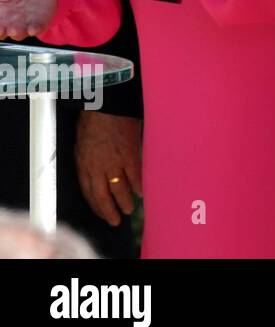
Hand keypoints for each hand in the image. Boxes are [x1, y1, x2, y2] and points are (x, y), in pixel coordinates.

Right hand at [0, 0, 56, 39]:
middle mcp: (8, 22)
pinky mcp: (38, 22)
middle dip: (2, 33)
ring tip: (14, 29)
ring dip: (17, 33)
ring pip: (18, 34)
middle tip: (1, 29)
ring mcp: (23, 23)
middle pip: (3, 33)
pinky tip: (32, 28)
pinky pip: (36, 29)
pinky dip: (34, 30)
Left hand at [75, 111, 142, 226]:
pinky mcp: (129, 155)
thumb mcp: (82, 145)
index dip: (95, 206)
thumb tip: (96, 176)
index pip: (88, 193)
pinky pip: (135, 176)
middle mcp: (97, 167)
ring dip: (124, 202)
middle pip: (102, 196)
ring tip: (129, 209)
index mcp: (83, 165)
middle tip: (115, 220)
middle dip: (109, 211)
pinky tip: (141, 192)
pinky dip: (138, 186)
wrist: (106, 106)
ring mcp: (114, 162)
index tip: (102, 213)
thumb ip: (88, 163)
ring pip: (119, 189)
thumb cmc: (93, 122)